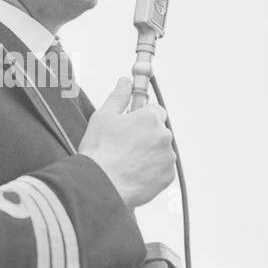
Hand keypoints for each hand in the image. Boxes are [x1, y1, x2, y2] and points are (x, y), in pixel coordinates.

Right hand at [77, 77, 175, 208]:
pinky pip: (162, 170)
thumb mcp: (103, 117)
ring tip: (126, 163)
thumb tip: (125, 82)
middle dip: (145, 136)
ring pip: (160, 151)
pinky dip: (151, 171)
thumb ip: (118, 97)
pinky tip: (133, 174)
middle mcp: (163, 135)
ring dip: (149, 154)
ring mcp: (167, 157)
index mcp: (150, 117)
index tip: (132, 125)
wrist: (101, 185)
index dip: (141, 117)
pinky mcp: (168, 176)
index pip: (155, 110)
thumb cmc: (100, 151)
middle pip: (158, 131)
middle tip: (124, 147)